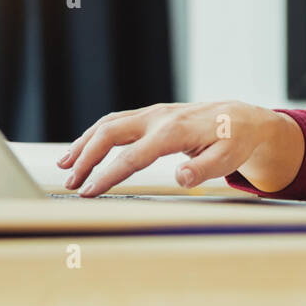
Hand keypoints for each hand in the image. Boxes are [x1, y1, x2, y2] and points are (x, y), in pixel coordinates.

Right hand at [57, 101, 279, 196]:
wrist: (240, 118)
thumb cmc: (233, 141)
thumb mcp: (228, 159)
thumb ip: (204, 169)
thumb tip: (181, 177)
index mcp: (174, 132)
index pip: (133, 156)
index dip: (109, 175)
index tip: (89, 191)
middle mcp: (158, 118)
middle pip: (111, 133)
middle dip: (86, 157)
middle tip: (70, 183)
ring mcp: (152, 114)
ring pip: (108, 124)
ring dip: (84, 144)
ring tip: (65, 166)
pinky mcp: (150, 115)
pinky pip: (116, 122)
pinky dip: (95, 134)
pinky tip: (82, 149)